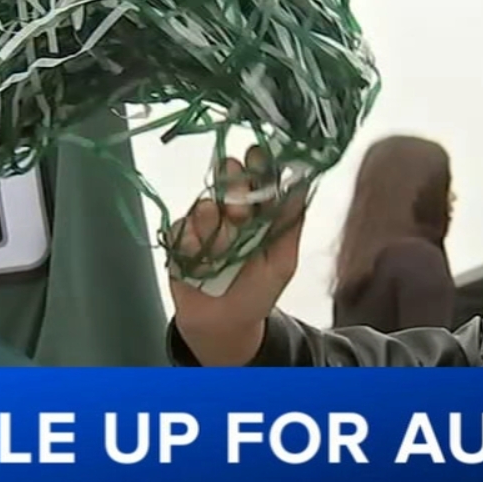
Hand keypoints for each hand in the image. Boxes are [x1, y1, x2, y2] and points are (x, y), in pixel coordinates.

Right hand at [166, 146, 306, 365]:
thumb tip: (303, 183)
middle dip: (233, 186)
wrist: (224, 326)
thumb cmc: (258, 293)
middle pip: (229, 177)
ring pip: (205, 203)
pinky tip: (199, 261)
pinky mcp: (179, 238)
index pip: (260, 176)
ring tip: (221, 252)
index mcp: (260, 211)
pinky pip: (181, 227)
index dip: (259, 163)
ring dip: (214, 225)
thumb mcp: (283, 261)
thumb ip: (290, 223)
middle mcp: (231, 209)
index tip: (257, 155)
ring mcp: (204, 222)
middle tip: (239, 212)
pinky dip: (191, 242)